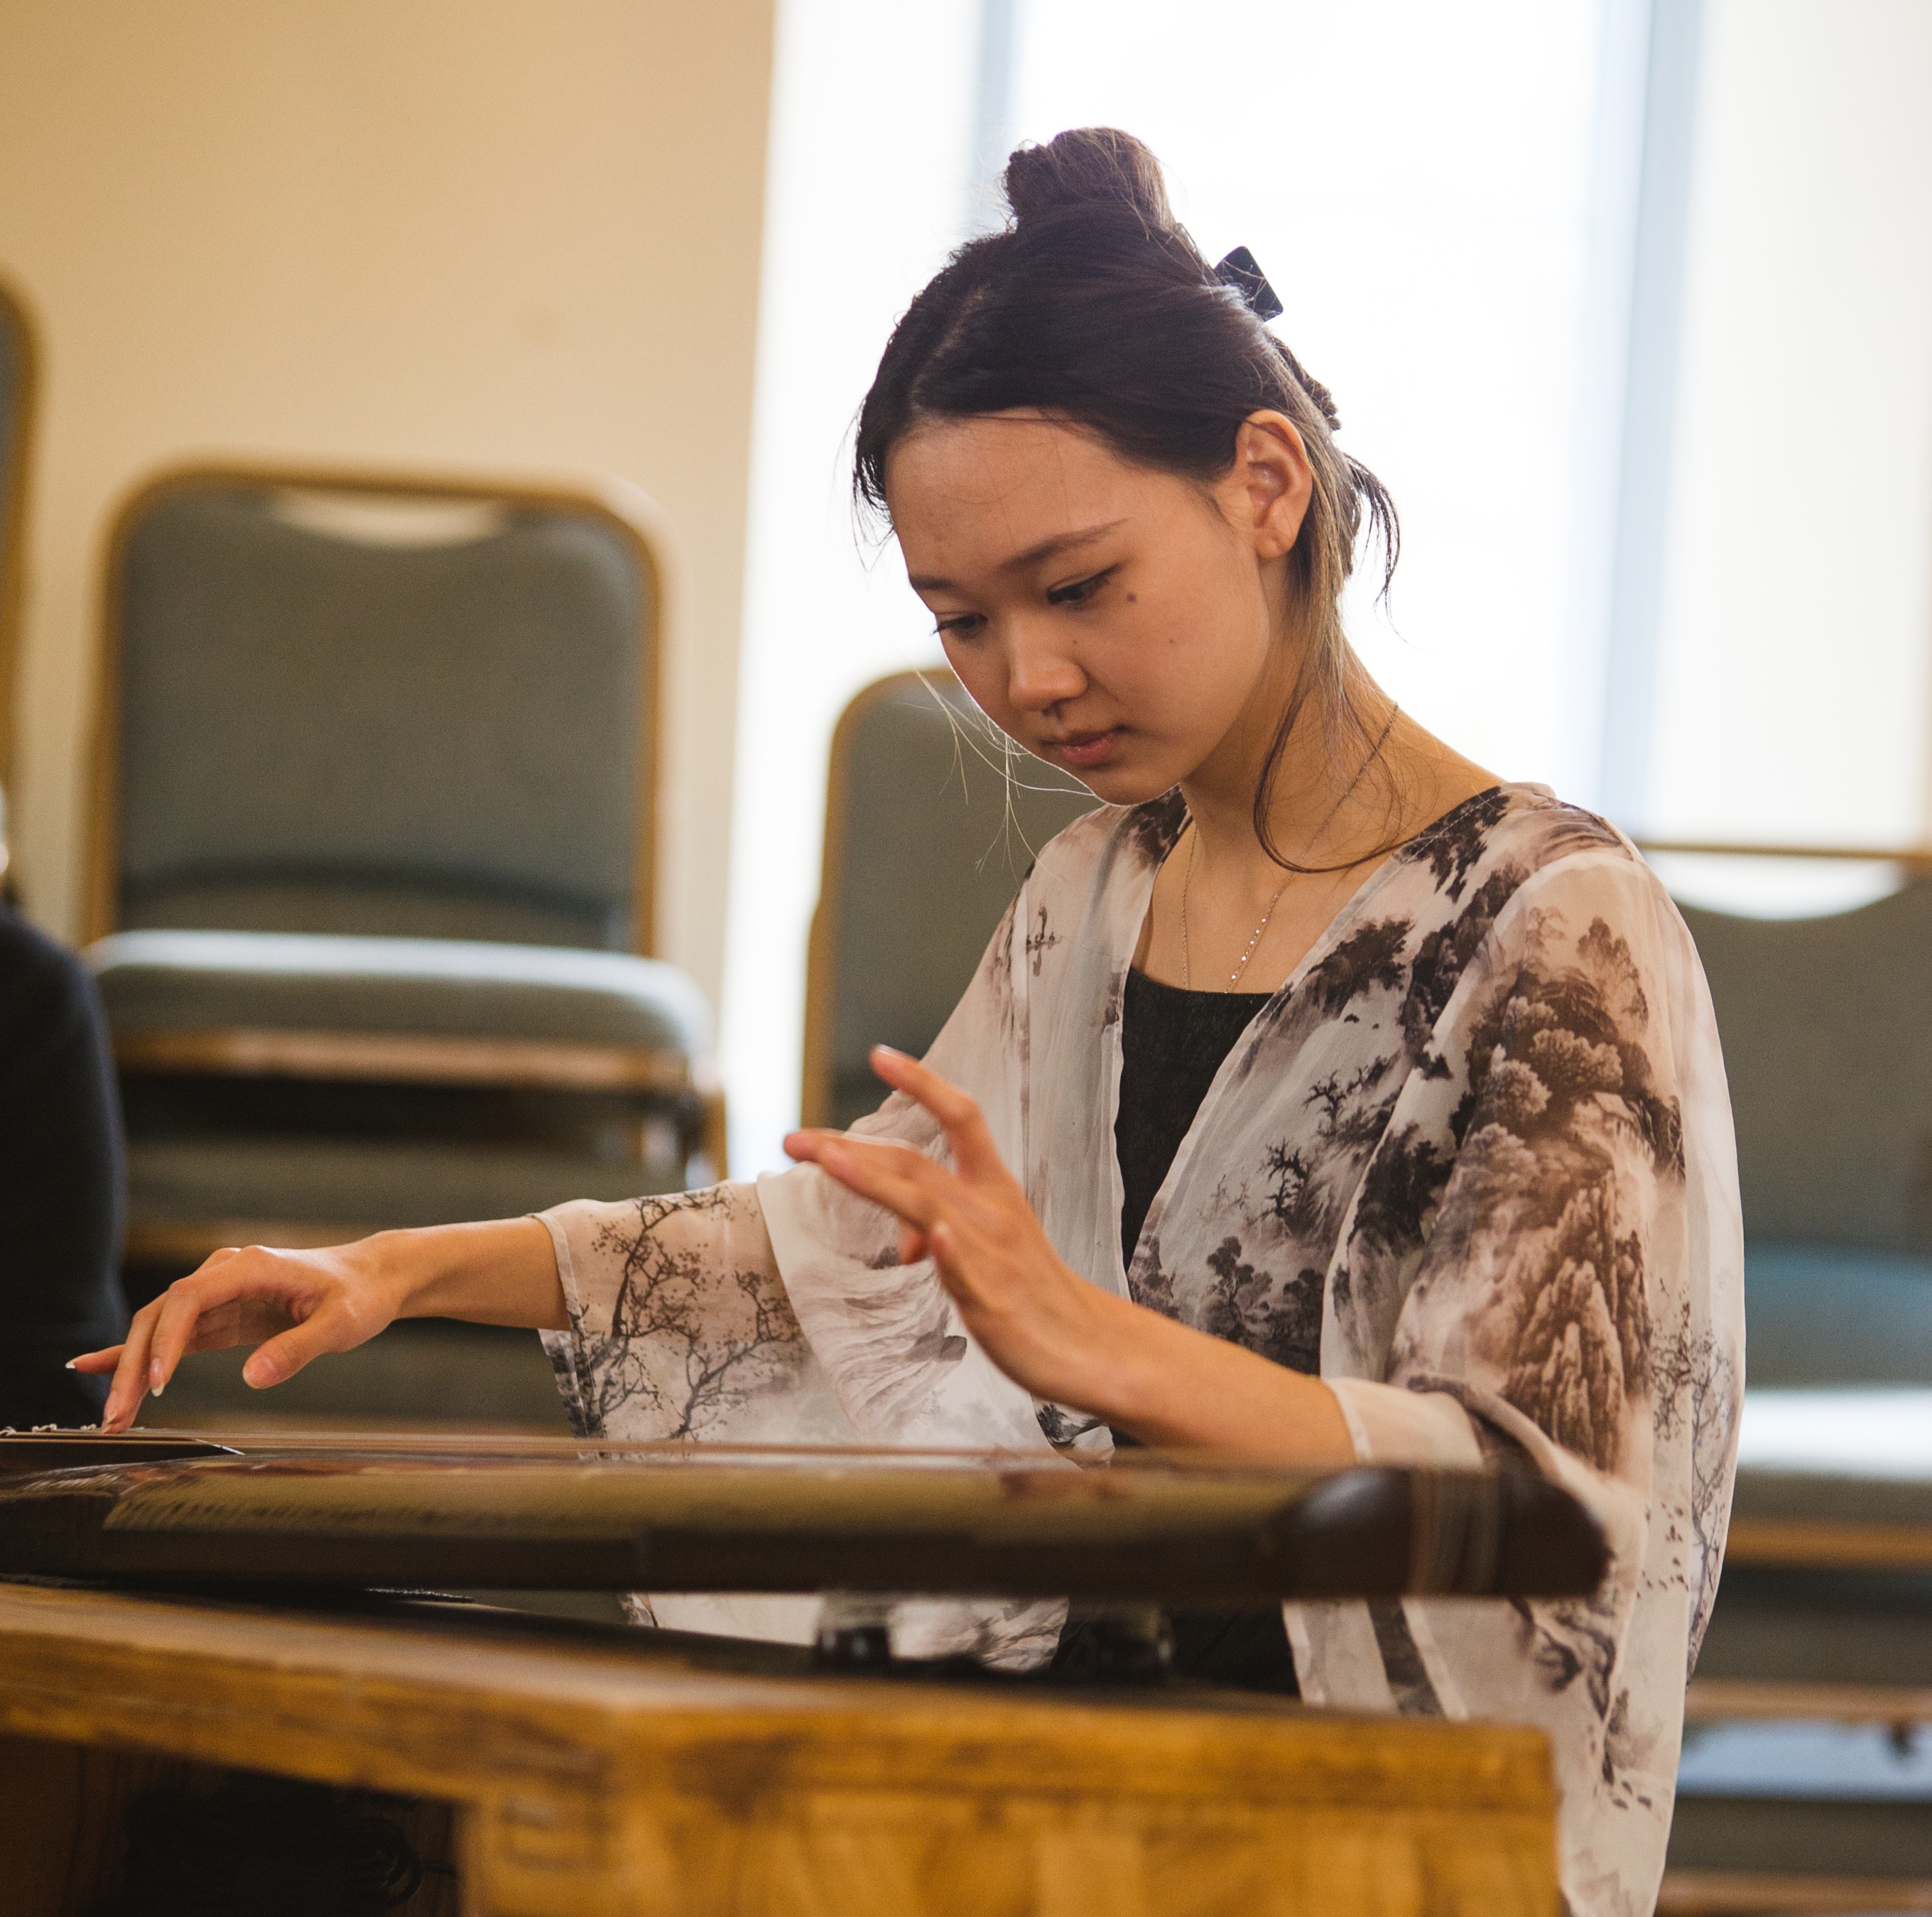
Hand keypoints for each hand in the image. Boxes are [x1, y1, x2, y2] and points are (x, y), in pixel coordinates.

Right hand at [74, 1238, 413, 1432]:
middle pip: (162, 1315)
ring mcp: (220, 1295)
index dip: (167, 1340)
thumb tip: (252, 1378)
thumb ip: (298, 1349)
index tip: (157, 1382)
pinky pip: (173, 1336)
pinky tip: (101, 1369)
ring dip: (133, 1370)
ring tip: (114, 1417)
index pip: (189, 1299)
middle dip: (133, 1365)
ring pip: (160, 1329)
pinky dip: (140, 1355)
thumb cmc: (360, 1295)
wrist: (374, 1278)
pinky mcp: (223, 1317)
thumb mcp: (341, 1323)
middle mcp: (225, 1275)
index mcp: (249, 1267)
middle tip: (115, 1416)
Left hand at [785, 1046, 1121, 1411]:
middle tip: (794, 1140)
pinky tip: (933, 1239)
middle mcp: (991, 1212)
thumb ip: (941, 1233)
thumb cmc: (1033, 1293)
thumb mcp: (986, 1251)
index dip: (923, 1082)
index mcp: (995, 1189)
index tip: (881, 1055)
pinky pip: (968, 1270)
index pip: (961, 1117)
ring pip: (927, 1205)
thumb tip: (906, 1242)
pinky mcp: (993, 1301)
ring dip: (874, 1179)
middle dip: (849, 1147)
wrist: (1089, 1346)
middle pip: (916, 1163)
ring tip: (830, 1161)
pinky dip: (949, 1251)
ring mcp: (991, 1255)